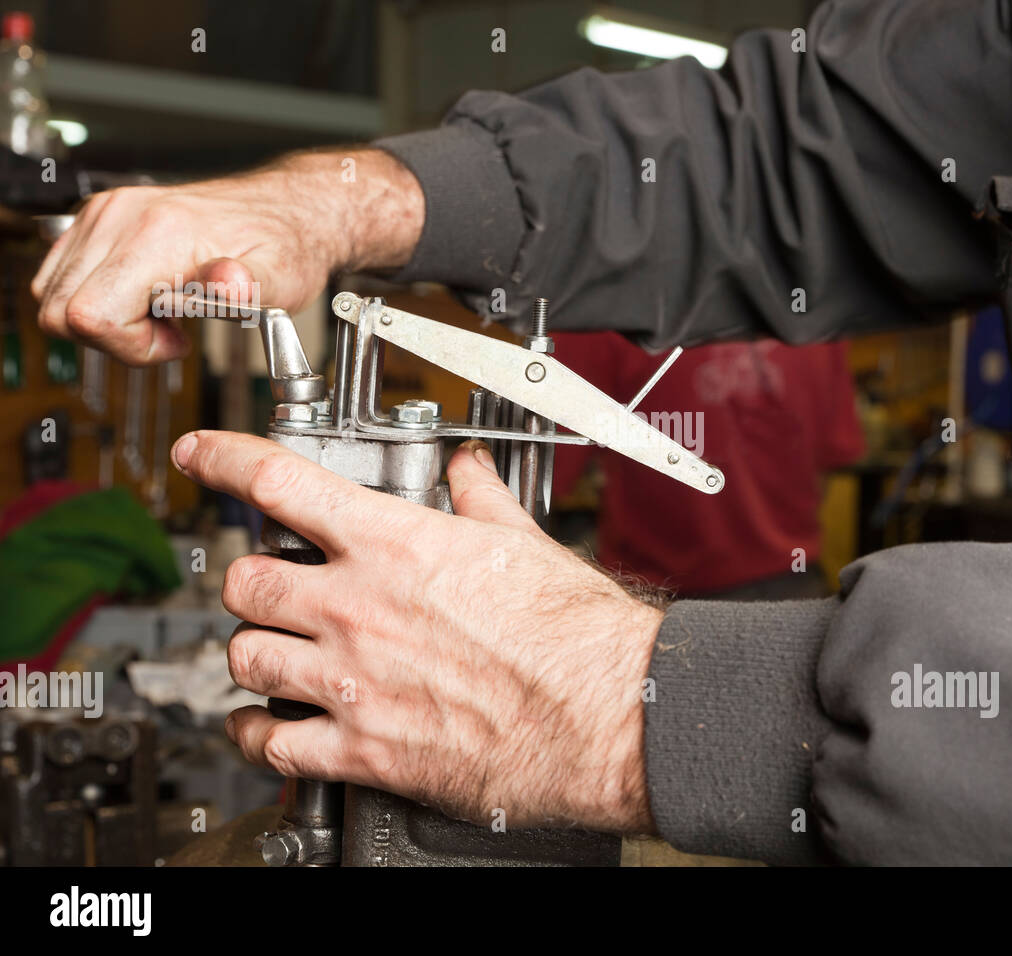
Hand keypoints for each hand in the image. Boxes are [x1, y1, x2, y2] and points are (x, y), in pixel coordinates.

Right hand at [33, 149, 422, 364]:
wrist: (286, 210)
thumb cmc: (284, 245)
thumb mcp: (280, 279)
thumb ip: (248, 286)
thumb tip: (227, 285)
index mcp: (158, 234)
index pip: (89, 315)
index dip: (129, 346)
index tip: (174, 341)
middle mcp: (121, 217)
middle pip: (60, 309)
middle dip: (113, 338)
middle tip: (168, 330)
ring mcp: (106, 214)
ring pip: (53, 293)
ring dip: (104, 318)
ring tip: (162, 312)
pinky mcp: (101, 218)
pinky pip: (63, 273)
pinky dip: (96, 296)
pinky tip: (146, 295)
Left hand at [171, 430, 659, 833]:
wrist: (607, 713)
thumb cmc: (576, 634)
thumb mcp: (525, 545)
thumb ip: (481, 502)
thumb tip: (468, 474)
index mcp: (396, 545)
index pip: (278, 482)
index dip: (222, 459)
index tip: (200, 456)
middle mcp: (359, 607)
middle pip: (245, 579)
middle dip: (250, 580)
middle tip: (270, 586)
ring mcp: (353, 680)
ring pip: (245, 656)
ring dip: (252, 653)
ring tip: (271, 655)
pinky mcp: (363, 750)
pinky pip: (270, 743)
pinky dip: (256, 735)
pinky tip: (266, 727)